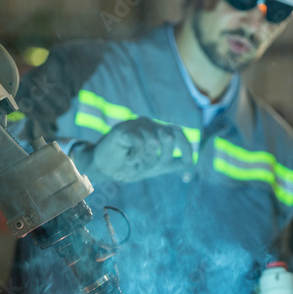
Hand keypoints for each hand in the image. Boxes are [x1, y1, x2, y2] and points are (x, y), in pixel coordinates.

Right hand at [77, 117, 192, 182]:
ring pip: (155, 140)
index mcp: (159, 136)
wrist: (100, 168)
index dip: (186, 147)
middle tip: (145, 165)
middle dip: (160, 157)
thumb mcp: (151, 168)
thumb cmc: (126, 167)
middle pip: (169, 138)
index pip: (180, 135)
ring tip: (134, 161)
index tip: (187, 160)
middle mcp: (151, 127)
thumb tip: (191, 162)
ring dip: (145, 158)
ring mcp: (137, 125)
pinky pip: (140, 141)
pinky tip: (129, 158)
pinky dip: (136, 155)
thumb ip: (169, 163)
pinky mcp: (124, 128)